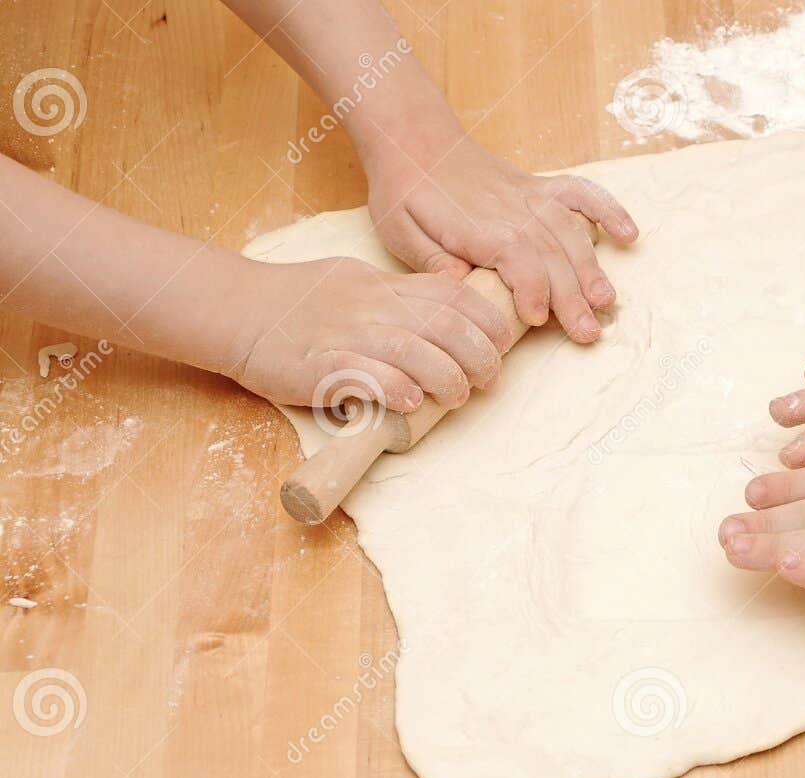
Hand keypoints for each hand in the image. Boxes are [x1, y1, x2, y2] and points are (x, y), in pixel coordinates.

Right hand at [229, 256, 514, 411]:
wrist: (237, 311)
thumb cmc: (300, 301)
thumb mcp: (358, 284)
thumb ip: (402, 296)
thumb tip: (451, 306)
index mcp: (385, 286)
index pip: (452, 295)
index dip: (487, 320)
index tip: (503, 343)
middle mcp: (371, 306)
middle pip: (444, 324)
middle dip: (479, 355)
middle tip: (489, 380)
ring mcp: (346, 335)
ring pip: (413, 350)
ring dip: (446, 376)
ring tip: (457, 396)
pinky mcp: (319, 365)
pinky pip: (365, 375)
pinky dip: (396, 388)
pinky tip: (412, 402)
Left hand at [363, 130, 637, 343]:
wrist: (414, 138)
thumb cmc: (406, 191)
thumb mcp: (401, 231)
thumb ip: (433, 261)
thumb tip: (461, 287)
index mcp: (478, 225)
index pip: (517, 259)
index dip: (532, 290)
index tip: (536, 319)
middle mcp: (512, 210)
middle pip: (552, 255)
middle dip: (573, 296)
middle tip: (589, 333)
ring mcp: (530, 197)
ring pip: (571, 233)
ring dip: (592, 269)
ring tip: (606, 302)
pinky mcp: (539, 188)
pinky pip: (580, 195)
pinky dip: (608, 211)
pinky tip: (629, 235)